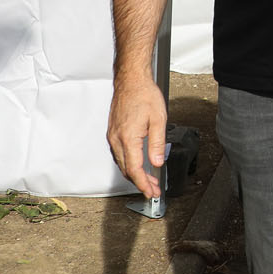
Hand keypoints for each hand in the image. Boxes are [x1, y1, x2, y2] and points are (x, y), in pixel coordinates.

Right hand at [107, 74, 166, 198]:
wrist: (131, 81)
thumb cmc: (144, 95)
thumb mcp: (159, 119)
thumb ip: (157, 143)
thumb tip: (157, 162)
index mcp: (128, 137)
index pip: (134, 168)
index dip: (143, 183)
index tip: (150, 192)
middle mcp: (117, 139)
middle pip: (127, 169)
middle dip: (140, 182)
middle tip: (153, 190)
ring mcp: (113, 136)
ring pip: (122, 163)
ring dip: (134, 174)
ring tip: (149, 180)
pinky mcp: (113, 133)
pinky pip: (120, 154)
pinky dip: (129, 163)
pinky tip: (139, 164)